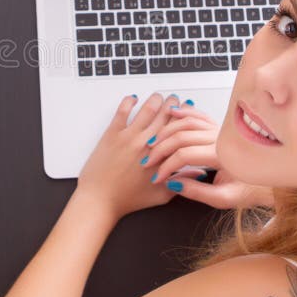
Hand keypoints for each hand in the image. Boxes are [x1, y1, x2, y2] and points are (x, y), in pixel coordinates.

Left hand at [76, 93, 202, 220]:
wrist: (99, 199)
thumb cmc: (127, 199)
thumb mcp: (161, 195)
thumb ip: (181, 181)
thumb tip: (197, 171)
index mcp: (159, 156)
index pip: (178, 131)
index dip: (185, 119)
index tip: (187, 113)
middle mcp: (146, 143)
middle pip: (165, 116)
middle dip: (172, 105)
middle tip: (175, 100)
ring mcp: (128, 136)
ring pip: (147, 109)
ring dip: (155, 100)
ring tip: (159, 97)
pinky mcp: (112, 134)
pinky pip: (123, 111)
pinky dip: (129, 102)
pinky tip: (133, 99)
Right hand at [143, 105, 273, 208]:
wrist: (273, 181)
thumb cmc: (253, 189)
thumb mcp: (226, 199)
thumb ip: (198, 192)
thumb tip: (174, 183)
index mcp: (223, 155)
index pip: (184, 154)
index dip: (166, 165)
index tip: (157, 176)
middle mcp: (221, 138)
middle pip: (181, 135)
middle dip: (160, 148)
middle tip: (148, 160)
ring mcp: (221, 130)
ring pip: (188, 122)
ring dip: (167, 130)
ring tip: (153, 141)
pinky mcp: (221, 128)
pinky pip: (200, 115)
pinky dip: (184, 112)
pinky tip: (173, 113)